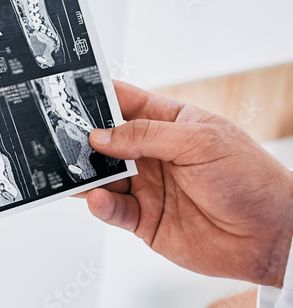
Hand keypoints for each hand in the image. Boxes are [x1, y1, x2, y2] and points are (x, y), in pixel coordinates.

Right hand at [84, 81, 292, 286]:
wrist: (272, 236)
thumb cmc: (251, 180)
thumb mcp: (200, 142)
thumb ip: (146, 136)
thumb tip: (101, 135)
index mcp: (168, 123)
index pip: (123, 102)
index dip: (95, 95)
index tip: (67, 93)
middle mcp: (152, 153)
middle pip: (104, 140)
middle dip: (80, 137)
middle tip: (59, 136)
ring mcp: (146, 186)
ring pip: (101, 176)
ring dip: (84, 173)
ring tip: (70, 170)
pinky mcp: (144, 219)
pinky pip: (112, 209)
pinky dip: (101, 205)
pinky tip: (100, 199)